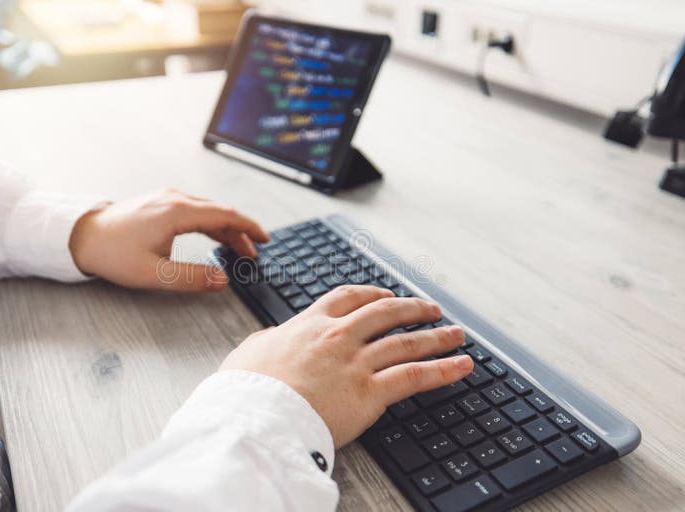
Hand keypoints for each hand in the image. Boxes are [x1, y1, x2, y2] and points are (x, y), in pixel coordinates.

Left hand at [69, 189, 268, 291]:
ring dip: (227, 228)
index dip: (249, 228)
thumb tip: (222, 281)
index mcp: (177, 212)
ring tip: (239, 249)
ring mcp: (168, 197)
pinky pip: (196, 209)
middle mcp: (175, 198)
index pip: (226, 216)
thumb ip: (191, 278)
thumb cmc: (111, 253)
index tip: (265, 239)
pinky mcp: (161, 201)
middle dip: (242, 232)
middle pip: (221, 212)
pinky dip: (212, 222)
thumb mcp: (153, 274)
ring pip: (209, 210)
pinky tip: (215, 235)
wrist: (81, 235)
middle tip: (254, 253)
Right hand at [220, 285, 473, 447]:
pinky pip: (415, 376)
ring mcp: (357, 362)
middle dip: (412, 309)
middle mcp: (338, 336)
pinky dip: (443, 369)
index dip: (372, 294)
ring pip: (406, 341)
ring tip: (457, 334)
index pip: (348, 297)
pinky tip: (462, 365)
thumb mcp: (251, 351)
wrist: (255, 415)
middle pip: (385, 312)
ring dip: (436, 336)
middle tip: (430, 309)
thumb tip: (271, 339)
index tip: (384, 295)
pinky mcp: (371, 392)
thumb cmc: (247, 388)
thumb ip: (268, 341)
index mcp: (310, 323)